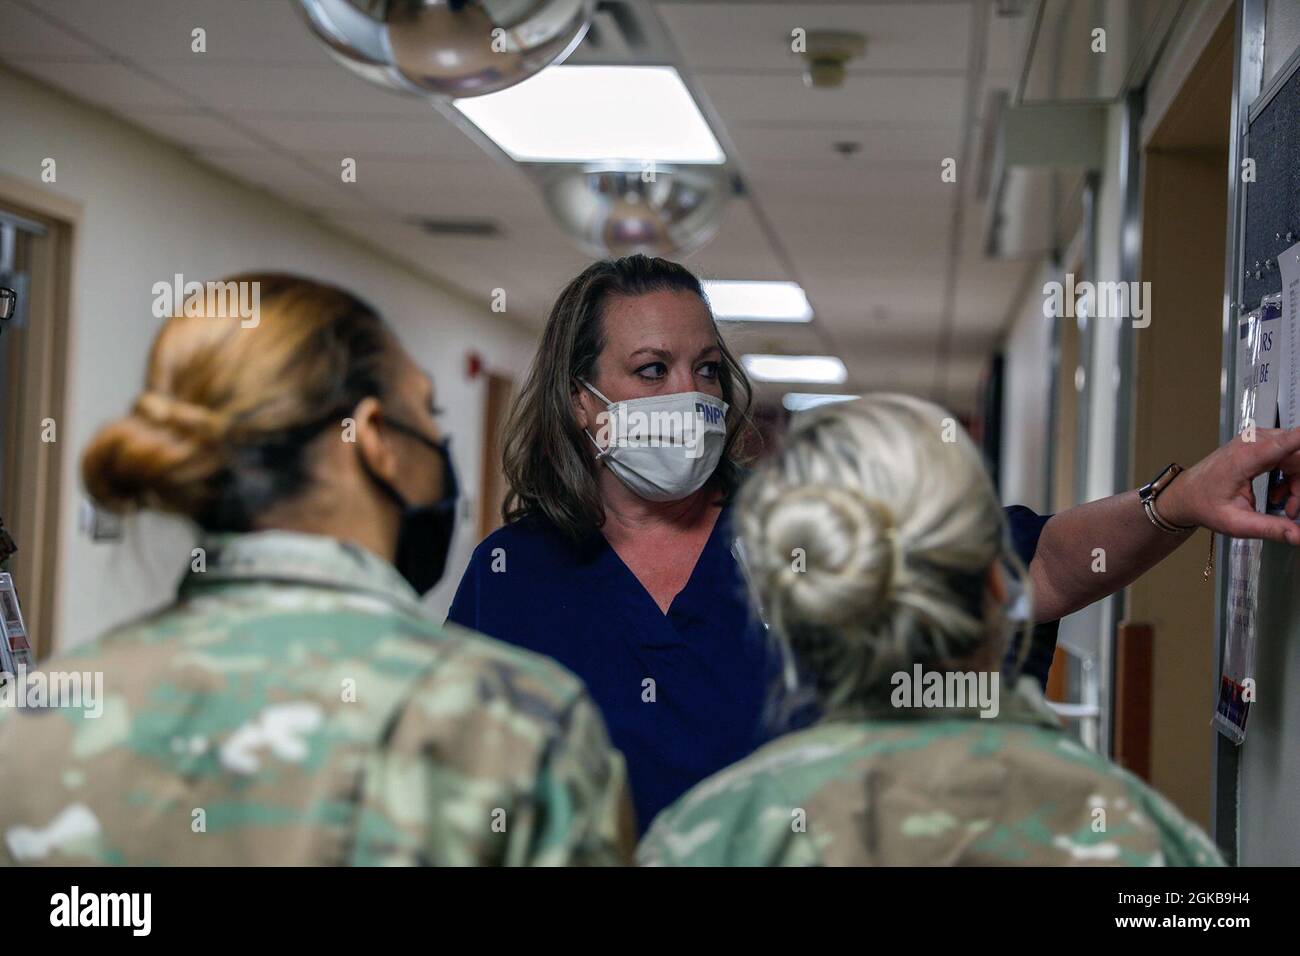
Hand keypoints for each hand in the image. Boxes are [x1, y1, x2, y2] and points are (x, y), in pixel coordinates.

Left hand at [1160, 428, 1299, 544]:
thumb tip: (1298, 536)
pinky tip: (1279, 496)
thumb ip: (1270, 529)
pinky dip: (1291, 478)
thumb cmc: (1204, 504)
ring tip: (1286, 509)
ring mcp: (1257, 440)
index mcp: (1247, 456)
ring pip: (1298, 457)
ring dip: (1299, 485)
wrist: (1185, 495)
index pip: (1290, 440)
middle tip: (1292, 510)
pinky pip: (1290, 457)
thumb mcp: (1237, 523)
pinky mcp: (1260, 444)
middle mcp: (1254, 442)